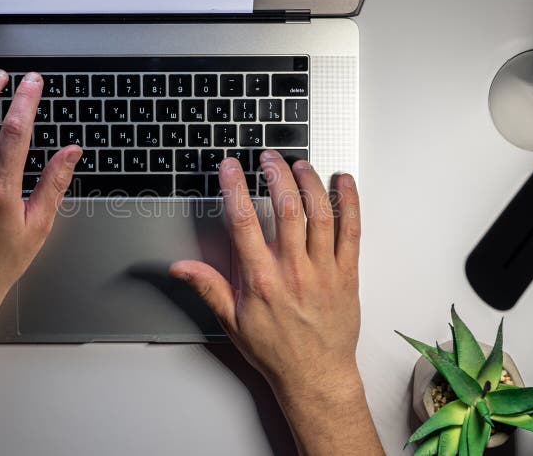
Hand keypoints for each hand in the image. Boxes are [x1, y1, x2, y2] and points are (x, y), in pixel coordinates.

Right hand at [170, 150, 362, 394]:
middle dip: (276, 173)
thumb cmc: (276, 350)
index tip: (230, 166)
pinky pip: (352, 230)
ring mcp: (323, 269)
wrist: (315, 375)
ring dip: (309, 182)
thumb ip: (207, 287)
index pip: (243, 222)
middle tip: (268, 157)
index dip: (234, 187)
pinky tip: (343, 183)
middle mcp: (293, 270)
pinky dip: (349, 202)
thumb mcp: (232, 320)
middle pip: (285, 208)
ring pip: (319, 214)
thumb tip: (180, 268)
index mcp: (261, 279)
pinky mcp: (347, 273)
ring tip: (299, 163)